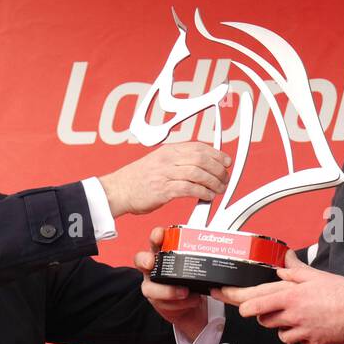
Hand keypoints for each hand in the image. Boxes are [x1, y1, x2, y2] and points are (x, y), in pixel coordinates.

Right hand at [100, 142, 230, 216]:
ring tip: (219, 189)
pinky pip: (189, 188)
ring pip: (198, 172)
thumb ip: (179, 161)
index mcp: (168, 151)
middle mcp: (168, 159)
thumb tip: (202, 166)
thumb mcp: (159, 162)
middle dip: (218, 169)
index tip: (226, 161)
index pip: (198, 146)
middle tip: (225, 178)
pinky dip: (202, 192)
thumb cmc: (139, 180)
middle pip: (201, 159)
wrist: (117, 190)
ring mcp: (165, 173)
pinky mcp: (163, 189)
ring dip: (213, 182)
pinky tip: (207, 196)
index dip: (217, 154)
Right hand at [135, 227, 208, 338]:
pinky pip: (164, 304)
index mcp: (164, 255)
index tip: (160, 234)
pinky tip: (192, 300)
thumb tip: (222, 246)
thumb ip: (202, 256)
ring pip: (150, 287)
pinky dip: (180, 303)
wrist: (193, 306)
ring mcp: (154, 286)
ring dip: (168, 290)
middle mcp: (155, 269)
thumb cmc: (194, 281)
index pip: (155, 241)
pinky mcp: (159, 303)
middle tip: (153, 263)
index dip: (156, 236)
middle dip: (146, 260)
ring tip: (185, 291)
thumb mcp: (198, 266)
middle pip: (141, 260)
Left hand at [214, 252, 343, 343]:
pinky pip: (297, 341)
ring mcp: (301, 331)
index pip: (256, 302)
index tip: (229, 300)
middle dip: (265, 315)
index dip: (239, 302)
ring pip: (279, 333)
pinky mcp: (311, 342)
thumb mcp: (315, 275)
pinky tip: (310, 326)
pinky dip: (300, 336)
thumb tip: (284, 259)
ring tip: (298, 315)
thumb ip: (295, 269)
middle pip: (264, 320)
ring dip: (282, 326)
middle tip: (277, 307)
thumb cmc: (341, 292)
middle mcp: (292, 315)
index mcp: (291, 296)